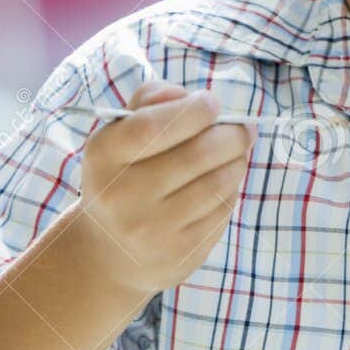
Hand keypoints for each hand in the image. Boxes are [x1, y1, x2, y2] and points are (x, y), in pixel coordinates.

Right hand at [74, 80, 256, 296]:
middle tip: (244, 129)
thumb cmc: (125, 173)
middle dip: (233, 134)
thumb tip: (193, 97)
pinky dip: (230, 191)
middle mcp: (122, 195)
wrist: (111, 252)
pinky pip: (222, 211)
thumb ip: (152, 99)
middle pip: (197, 154)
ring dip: (237, 162)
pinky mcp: (179, 252)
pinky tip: (221, 185)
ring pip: (218, 182)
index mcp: (105, 155)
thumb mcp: (121, 132)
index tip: (212, 103)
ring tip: (235, 155)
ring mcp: (151, 229)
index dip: (193, 110)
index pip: (151, 126)